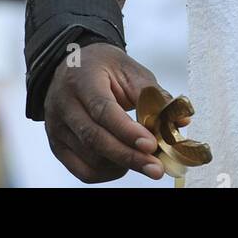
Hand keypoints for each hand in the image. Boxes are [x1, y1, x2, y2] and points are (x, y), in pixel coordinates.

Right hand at [43, 42, 166, 183]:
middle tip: (156, 168)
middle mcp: (64, 106)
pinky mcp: (58, 146)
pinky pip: (82, 171)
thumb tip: (181, 120)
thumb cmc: (104, 67)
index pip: (103, 110)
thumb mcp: (130, 70)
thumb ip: (155, 95)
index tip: (151, 145)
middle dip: (129, 157)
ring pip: (89, 159)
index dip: (127, 131)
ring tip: (144, 159)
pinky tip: (123, 164)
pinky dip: (106, 172)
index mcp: (82, 81)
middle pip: (95, 139)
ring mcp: (57, 129)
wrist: (71, 64)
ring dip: (120, 165)